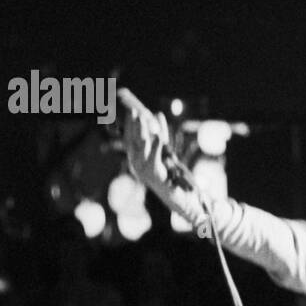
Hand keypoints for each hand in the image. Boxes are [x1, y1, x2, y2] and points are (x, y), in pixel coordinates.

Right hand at [118, 87, 200, 218]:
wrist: (176, 195)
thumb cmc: (169, 172)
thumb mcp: (165, 150)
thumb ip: (161, 133)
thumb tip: (158, 114)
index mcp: (136, 157)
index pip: (129, 138)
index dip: (130, 123)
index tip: (132, 110)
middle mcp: (136, 163)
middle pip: (133, 140)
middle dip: (133, 124)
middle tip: (134, 110)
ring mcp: (144, 169)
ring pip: (141, 146)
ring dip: (142, 131)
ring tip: (143, 118)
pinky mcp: (155, 174)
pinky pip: (154, 158)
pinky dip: (155, 147)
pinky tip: (157, 137)